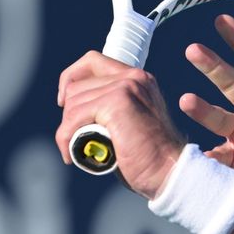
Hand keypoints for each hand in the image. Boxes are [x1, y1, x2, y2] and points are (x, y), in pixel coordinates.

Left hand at [56, 51, 185, 198]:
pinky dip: (66, 138)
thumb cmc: (149, 157)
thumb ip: (112, 107)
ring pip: (73, 102)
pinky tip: (73, 155)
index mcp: (139, 79)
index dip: (71, 78)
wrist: (169, 172)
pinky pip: (73, 117)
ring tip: (78, 150)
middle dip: (68, 114)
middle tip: (76, 139)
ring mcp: (126, 87)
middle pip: (77, 85)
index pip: (92, 61)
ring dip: (67, 130)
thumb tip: (73, 108)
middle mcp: (134, 77)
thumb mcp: (131, 122)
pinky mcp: (117, 102)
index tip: (64, 103)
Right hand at [179, 14, 233, 208]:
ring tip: (186, 101)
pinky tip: (182, 147)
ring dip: (199, 108)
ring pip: (214, 115)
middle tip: (193, 49)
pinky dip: (194, 150)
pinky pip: (208, 151)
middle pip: (229, 82)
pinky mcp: (229, 157)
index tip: (222, 21)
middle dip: (211, 66)